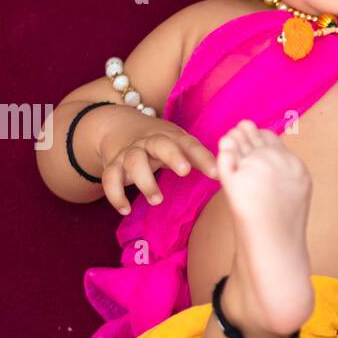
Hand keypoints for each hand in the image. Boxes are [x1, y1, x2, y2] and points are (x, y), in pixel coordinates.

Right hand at [98, 111, 217, 214]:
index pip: (189, 144)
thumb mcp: (179, 145)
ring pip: (134, 161)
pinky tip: (125, 210)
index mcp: (171, 137)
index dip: (202, 157)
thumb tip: (227, 175)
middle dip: (173, 156)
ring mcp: (130, 152)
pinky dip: (116, 194)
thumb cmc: (161, 143)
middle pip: (160, 144)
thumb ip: (199, 158)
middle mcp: (150, 142)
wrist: (119, 127)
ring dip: (145, 180)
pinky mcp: (113, 164)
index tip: (216, 173)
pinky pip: (110, 177)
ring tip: (157, 200)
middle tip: (184, 171)